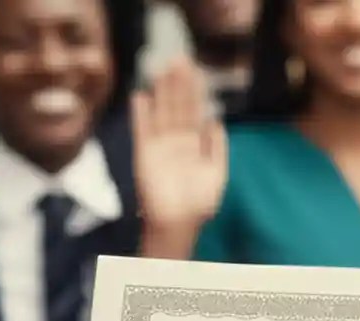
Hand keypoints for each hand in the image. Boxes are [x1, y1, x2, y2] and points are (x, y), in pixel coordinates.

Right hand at [133, 56, 227, 259]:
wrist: (179, 223)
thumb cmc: (199, 204)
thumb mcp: (217, 174)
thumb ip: (217, 147)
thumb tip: (216, 121)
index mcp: (194, 145)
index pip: (194, 112)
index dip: (195, 92)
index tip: (196, 70)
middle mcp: (176, 142)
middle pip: (177, 107)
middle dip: (178, 84)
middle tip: (179, 59)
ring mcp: (159, 147)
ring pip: (161, 113)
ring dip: (161, 92)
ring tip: (161, 69)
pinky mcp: (145, 155)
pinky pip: (142, 130)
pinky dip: (142, 114)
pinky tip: (141, 96)